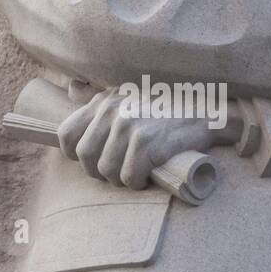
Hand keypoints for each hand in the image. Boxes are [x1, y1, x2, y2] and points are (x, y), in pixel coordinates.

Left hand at [58, 89, 215, 188]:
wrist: (203, 113)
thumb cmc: (164, 111)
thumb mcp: (128, 96)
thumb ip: (101, 100)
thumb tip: (71, 89)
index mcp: (104, 101)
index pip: (67, 134)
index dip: (75, 155)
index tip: (93, 161)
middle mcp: (112, 110)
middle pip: (85, 157)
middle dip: (99, 172)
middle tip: (118, 173)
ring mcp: (129, 125)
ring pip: (107, 170)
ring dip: (121, 180)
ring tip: (136, 174)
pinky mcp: (147, 142)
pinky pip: (130, 176)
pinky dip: (138, 182)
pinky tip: (148, 176)